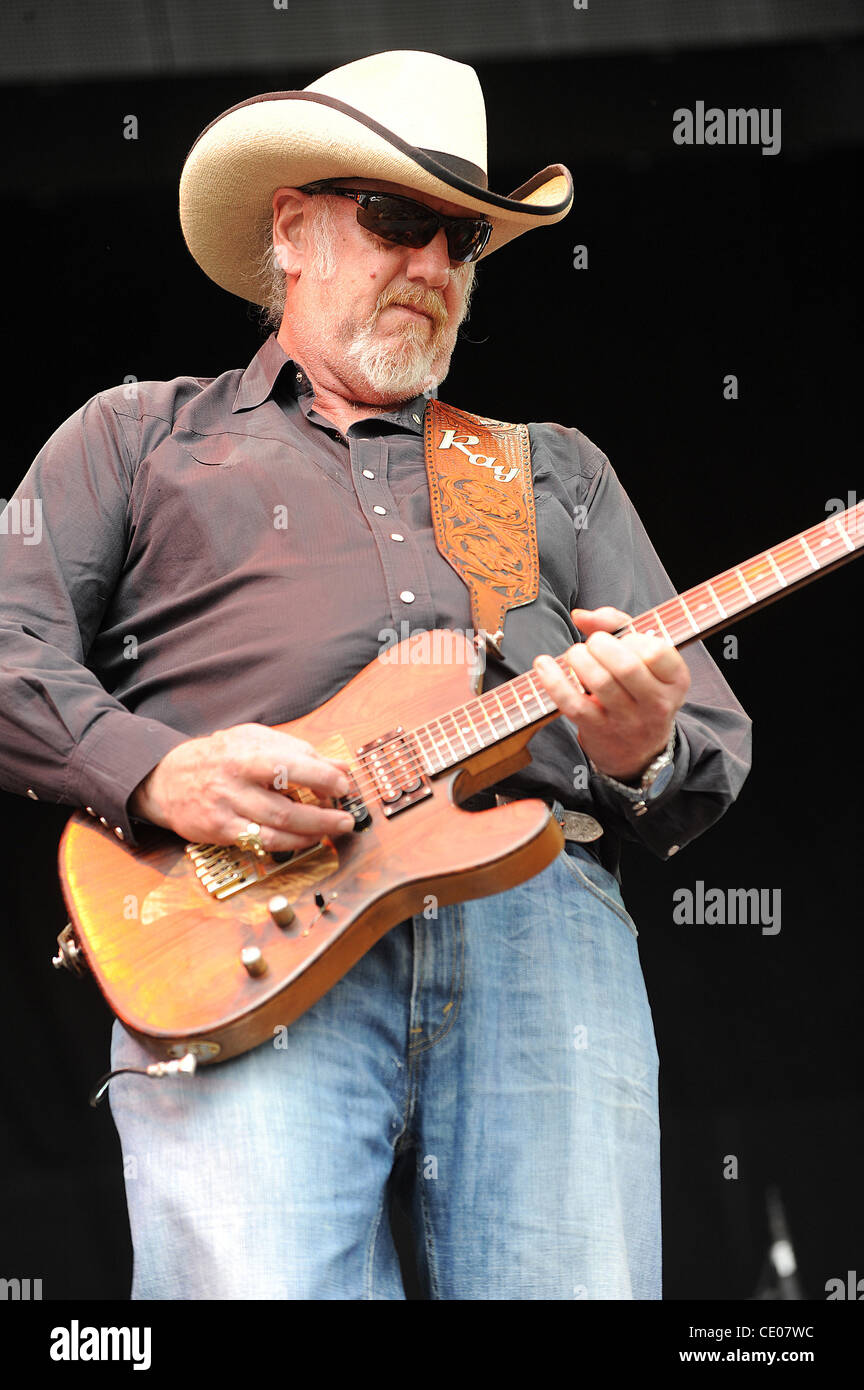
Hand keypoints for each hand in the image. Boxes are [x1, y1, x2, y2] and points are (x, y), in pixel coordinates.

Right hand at [129, 723, 355, 851]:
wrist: (167, 778)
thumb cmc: (219, 756)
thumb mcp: (255, 740)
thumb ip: (298, 751)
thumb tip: (341, 765)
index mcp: (246, 752)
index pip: (292, 765)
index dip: (323, 777)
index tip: (343, 785)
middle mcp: (235, 782)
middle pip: (286, 806)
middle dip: (323, 816)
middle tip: (346, 818)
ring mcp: (226, 809)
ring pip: (276, 829)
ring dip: (311, 833)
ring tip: (333, 830)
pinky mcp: (220, 831)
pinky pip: (261, 843)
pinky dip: (289, 844)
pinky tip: (306, 840)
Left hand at [533, 606, 690, 781]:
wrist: (638, 750)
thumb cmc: (638, 689)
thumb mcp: (643, 658)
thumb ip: (617, 625)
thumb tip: (581, 616)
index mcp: (675, 680)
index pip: (657, 652)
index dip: (633, 639)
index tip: (623, 641)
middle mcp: (656, 703)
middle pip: (626, 667)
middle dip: (600, 645)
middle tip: (592, 644)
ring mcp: (627, 720)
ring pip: (600, 683)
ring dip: (579, 658)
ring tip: (576, 654)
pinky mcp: (598, 730)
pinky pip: (573, 704)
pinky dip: (554, 680)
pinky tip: (544, 664)